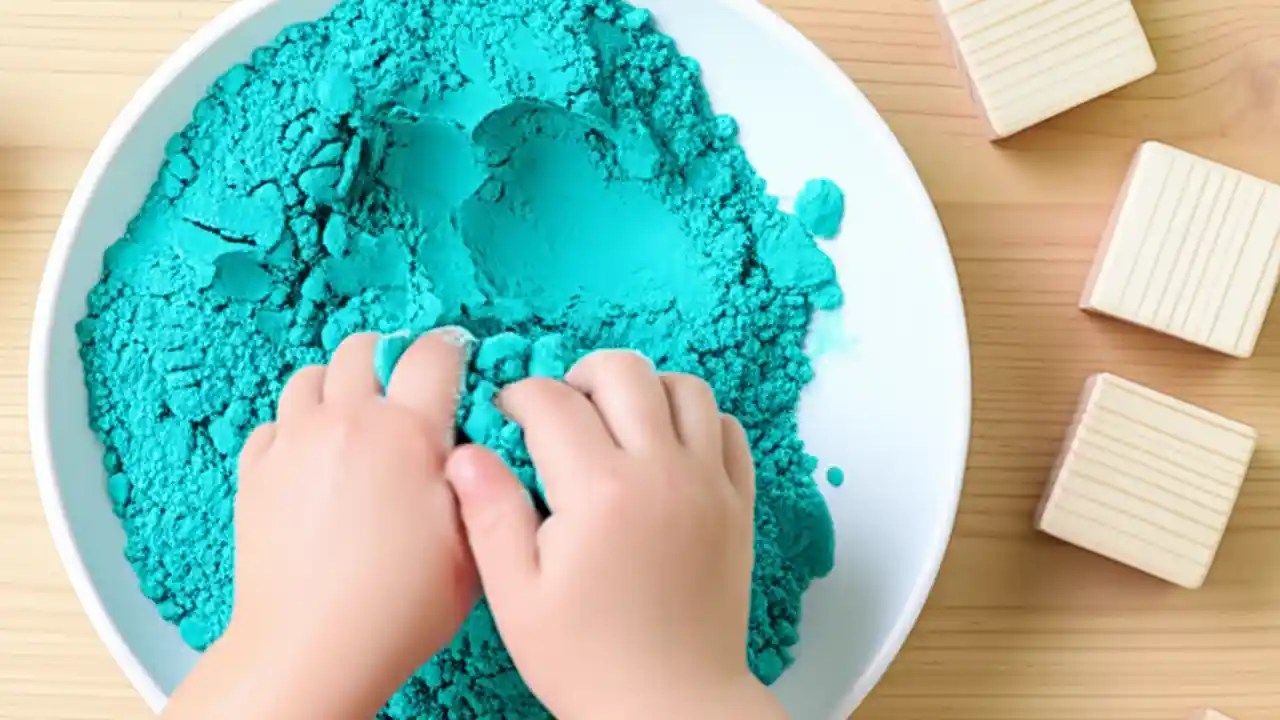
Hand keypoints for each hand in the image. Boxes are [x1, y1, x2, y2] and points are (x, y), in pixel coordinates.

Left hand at [164, 329, 476, 719]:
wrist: (312, 648)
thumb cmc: (401, 607)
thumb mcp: (471, 542)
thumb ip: (477, 478)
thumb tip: (471, 439)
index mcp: (408, 432)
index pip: (433, 352)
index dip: (451, 350)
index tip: (458, 363)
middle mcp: (346, 422)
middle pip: (362, 347)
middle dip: (389, 358)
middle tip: (405, 391)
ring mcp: (293, 443)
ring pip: (310, 377)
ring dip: (337, 387)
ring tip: (356, 421)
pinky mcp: (256, 472)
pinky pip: (273, 423)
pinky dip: (295, 428)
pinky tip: (315, 461)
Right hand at [447, 350, 786, 719]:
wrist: (672, 705)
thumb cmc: (587, 660)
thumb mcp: (516, 596)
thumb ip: (489, 514)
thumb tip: (465, 451)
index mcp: (599, 492)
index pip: (552, 401)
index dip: (519, 396)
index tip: (506, 416)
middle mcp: (661, 473)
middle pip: (625, 371)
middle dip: (580, 375)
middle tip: (559, 412)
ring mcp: (708, 485)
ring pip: (686, 388)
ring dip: (644, 389)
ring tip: (614, 423)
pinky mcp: (738, 504)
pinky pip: (728, 429)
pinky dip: (696, 419)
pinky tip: (665, 448)